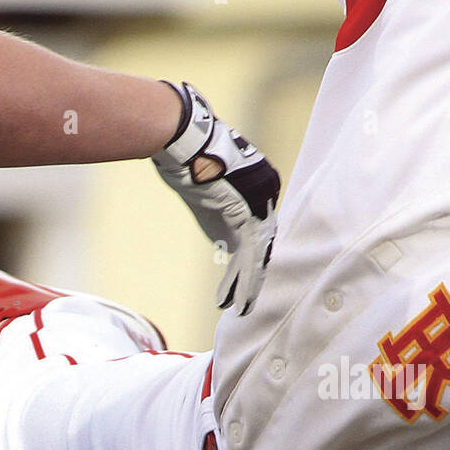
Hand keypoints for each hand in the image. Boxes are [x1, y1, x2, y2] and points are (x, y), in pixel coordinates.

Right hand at [153, 82, 280, 315]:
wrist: (182, 140)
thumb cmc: (185, 157)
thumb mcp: (206, 190)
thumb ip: (219, 215)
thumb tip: (226, 244)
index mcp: (261, 185)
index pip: (257, 229)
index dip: (248, 257)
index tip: (237, 277)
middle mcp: (268, 194)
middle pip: (260, 244)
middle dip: (249, 275)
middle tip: (243, 300)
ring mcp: (263, 206)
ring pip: (256, 255)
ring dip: (247, 286)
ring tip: (240, 310)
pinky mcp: (250, 218)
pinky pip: (250, 258)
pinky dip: (243, 283)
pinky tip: (236, 303)